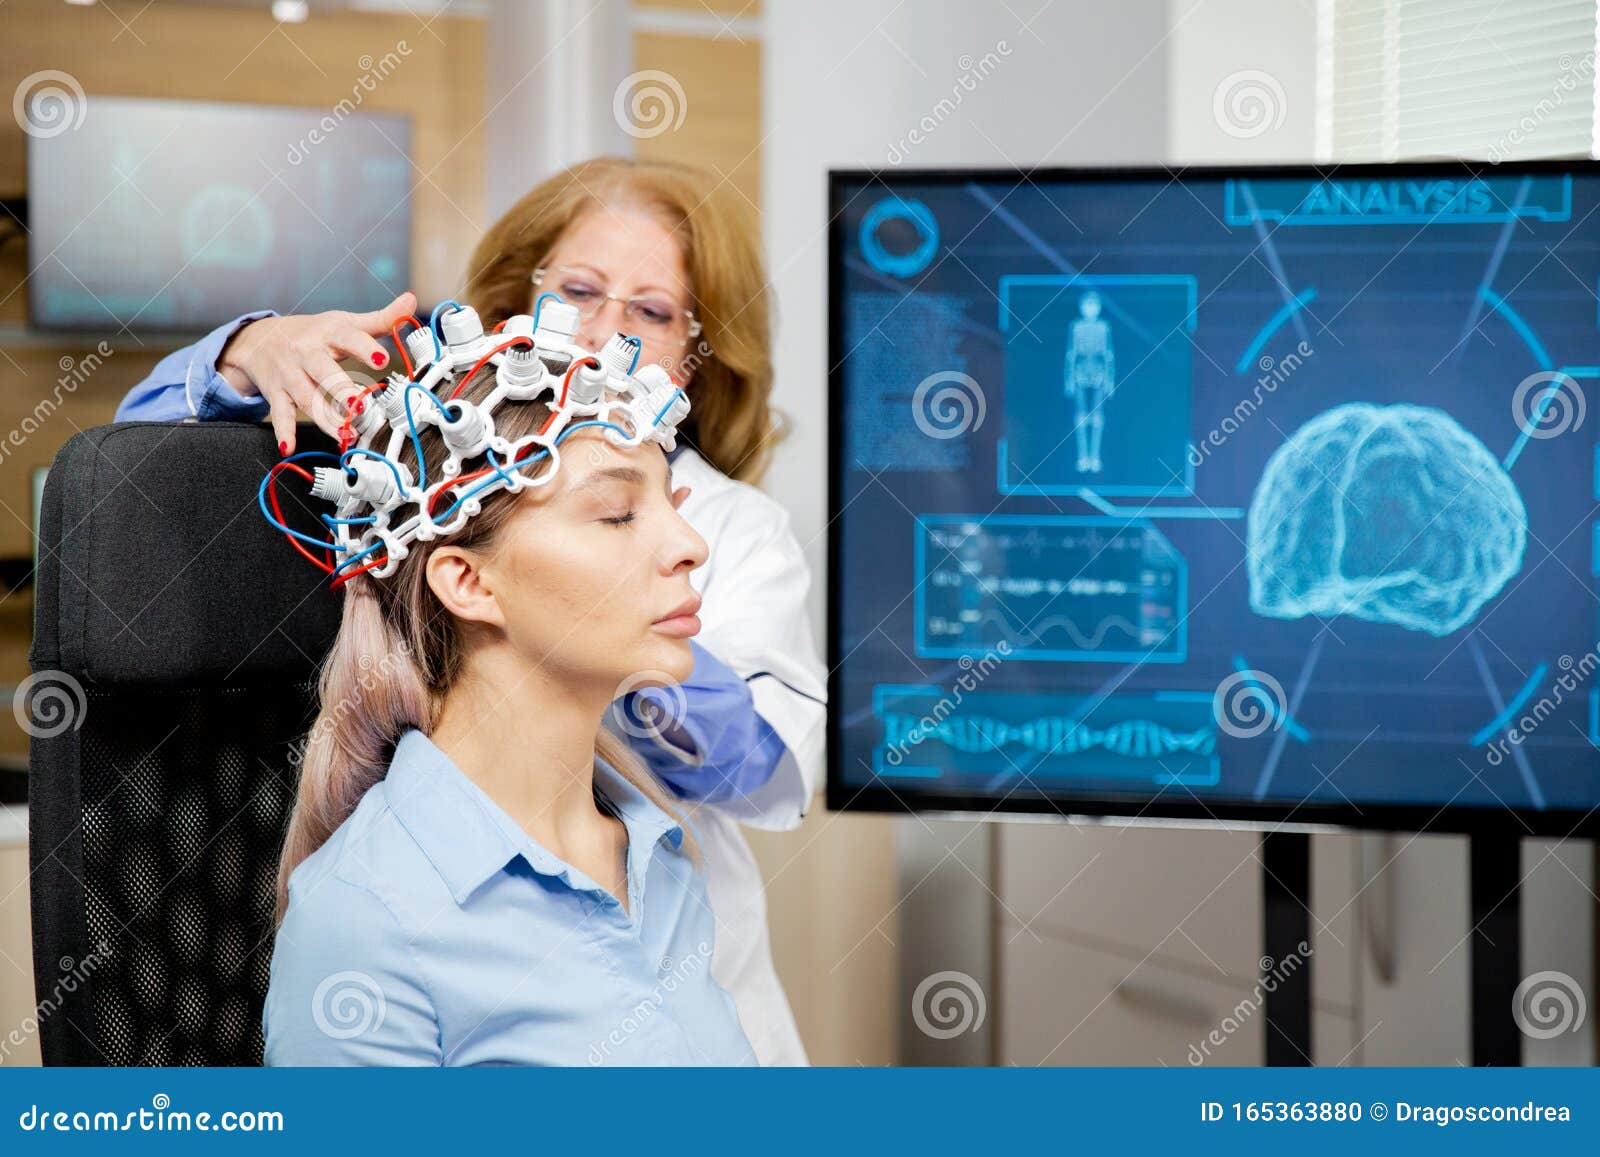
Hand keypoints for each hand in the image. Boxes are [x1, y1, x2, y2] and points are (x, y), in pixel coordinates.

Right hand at [217, 291, 417, 454]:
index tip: (383, 358)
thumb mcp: (343, 322)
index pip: (348, 338)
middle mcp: (306, 353)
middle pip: (323, 372)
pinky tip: (288, 448)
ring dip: (325, 419)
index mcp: (327, 333)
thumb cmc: (313, 332)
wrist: (260, 338)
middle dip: (340, 389)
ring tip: (345, 434)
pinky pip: (279, 414)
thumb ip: (380, 318)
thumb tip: (411, 299)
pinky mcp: (276, 393)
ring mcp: (290, 375)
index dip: (365, 348)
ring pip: (306, 398)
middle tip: (359, 407)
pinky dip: (283, 432)